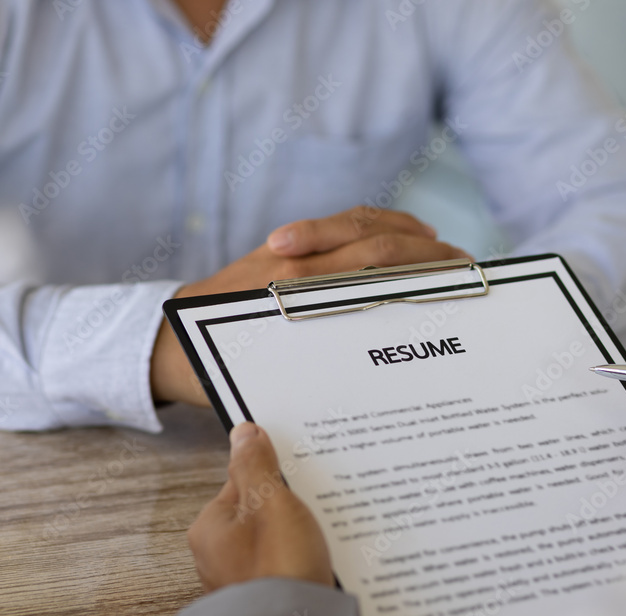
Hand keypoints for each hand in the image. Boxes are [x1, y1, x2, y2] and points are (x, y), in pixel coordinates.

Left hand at [151, 207, 469, 403]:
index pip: (365, 260)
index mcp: (290, 286)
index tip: (453, 273)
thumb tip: (366, 382)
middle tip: (461, 265)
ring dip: (403, 229)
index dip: (415, 264)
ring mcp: (289, 250)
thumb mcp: (259, 375)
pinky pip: (338, 228)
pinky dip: (375, 226)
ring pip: (357, 222)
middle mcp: (293, 260)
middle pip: (370, 237)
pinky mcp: (286, 250)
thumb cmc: (211, 364)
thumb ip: (305, 372)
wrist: (164, 338)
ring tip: (440, 248)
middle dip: (422, 248)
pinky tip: (401, 238)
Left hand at [187, 423, 332, 591]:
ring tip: (320, 536)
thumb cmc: (279, 570)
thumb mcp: (270, 502)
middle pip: (260, 511)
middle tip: (313, 507)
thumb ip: (256, 464)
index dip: (274, 475)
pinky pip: (285, 565)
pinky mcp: (265, 596)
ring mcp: (241, 578)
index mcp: (210, 527)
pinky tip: (320, 561)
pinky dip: (302, 560)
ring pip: (275, 539)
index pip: (241, 482)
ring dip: (299, 535)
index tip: (297, 475)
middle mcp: (217, 555)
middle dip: (289, 507)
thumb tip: (243, 432)